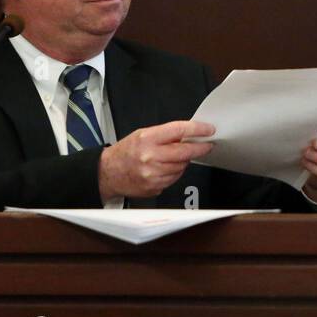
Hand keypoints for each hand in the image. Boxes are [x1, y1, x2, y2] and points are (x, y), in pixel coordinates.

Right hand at [98, 120, 214, 198]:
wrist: (108, 172)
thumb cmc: (126, 152)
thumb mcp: (143, 134)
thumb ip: (166, 134)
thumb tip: (189, 134)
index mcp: (147, 139)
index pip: (179, 130)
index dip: (197, 129)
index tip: (208, 129)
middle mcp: (150, 157)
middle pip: (185, 152)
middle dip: (200, 148)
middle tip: (207, 145)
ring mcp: (152, 174)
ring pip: (182, 167)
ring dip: (184, 161)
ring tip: (173, 157)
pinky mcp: (154, 187)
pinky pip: (174, 179)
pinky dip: (174, 173)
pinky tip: (165, 168)